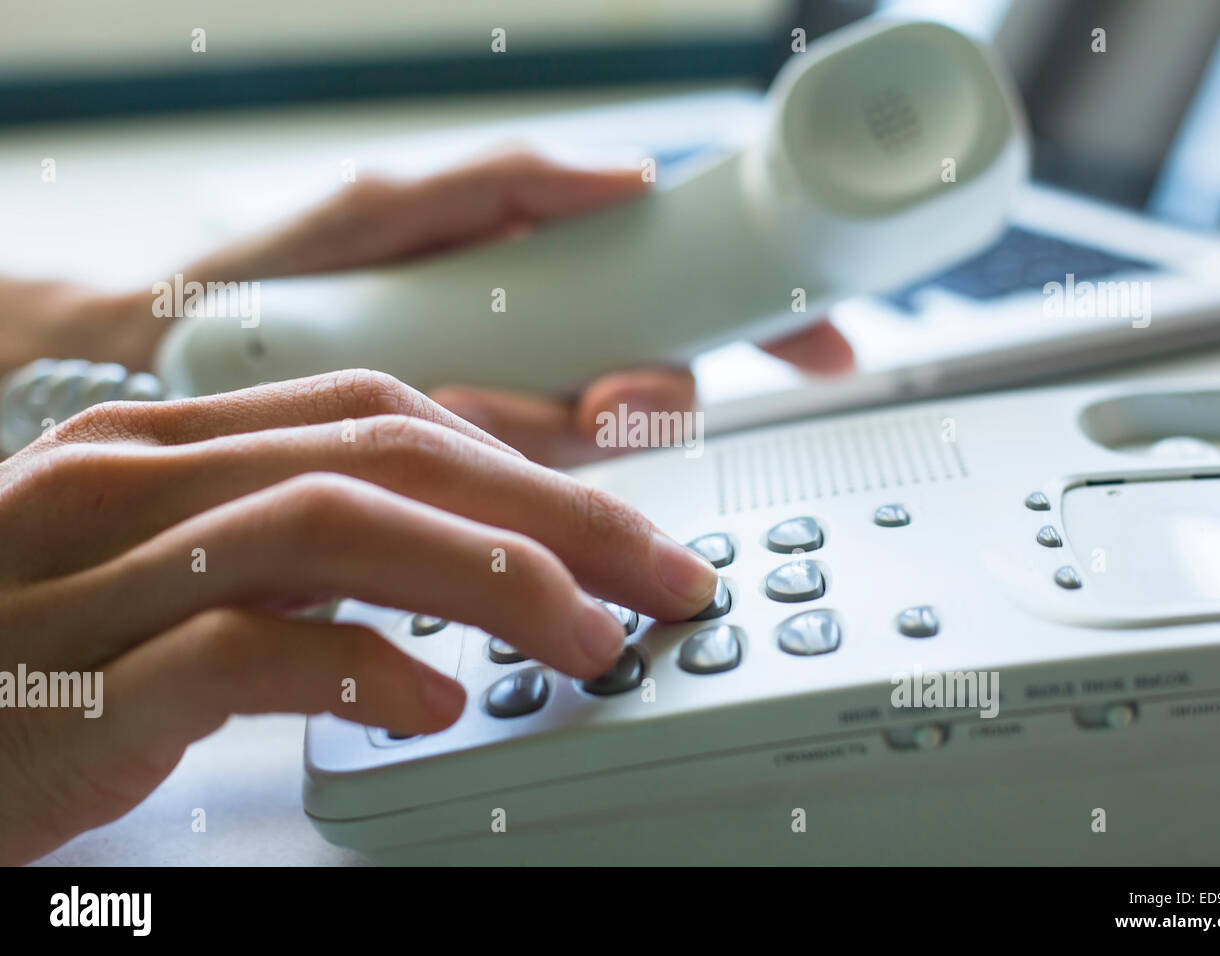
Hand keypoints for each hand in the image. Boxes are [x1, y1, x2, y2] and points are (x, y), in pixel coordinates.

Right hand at [0, 369, 718, 863]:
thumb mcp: (160, 573)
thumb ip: (289, 550)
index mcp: (165, 448)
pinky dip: (356, 663)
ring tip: (586, 641)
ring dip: (488, 576)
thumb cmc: (20, 661)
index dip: (521, 462)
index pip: (381, 413)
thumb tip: (448, 569)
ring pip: (331, 523)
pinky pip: (238, 650)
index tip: (622, 529)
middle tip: (660, 577)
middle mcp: (131, 483)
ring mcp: (95, 575)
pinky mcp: (67, 686)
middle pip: (389, 453)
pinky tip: (432, 702)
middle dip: (552, 513)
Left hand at [185, 149, 855, 465]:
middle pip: (660, 393)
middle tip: (605, 397)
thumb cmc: (285, 267)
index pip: (691, 303)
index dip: (771, 321)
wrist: (178, 350)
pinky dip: (503, 455)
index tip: (829, 344)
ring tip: (488, 394)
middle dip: (654, 400)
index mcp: (552, 289)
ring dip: (565, 432)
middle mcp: (544, 361)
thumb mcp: (400, 205)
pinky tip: (459, 422)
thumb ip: (510, 185)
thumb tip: (633, 178)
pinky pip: (517, 477)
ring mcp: (506, 423)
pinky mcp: (460, 476)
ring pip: (593, 447)